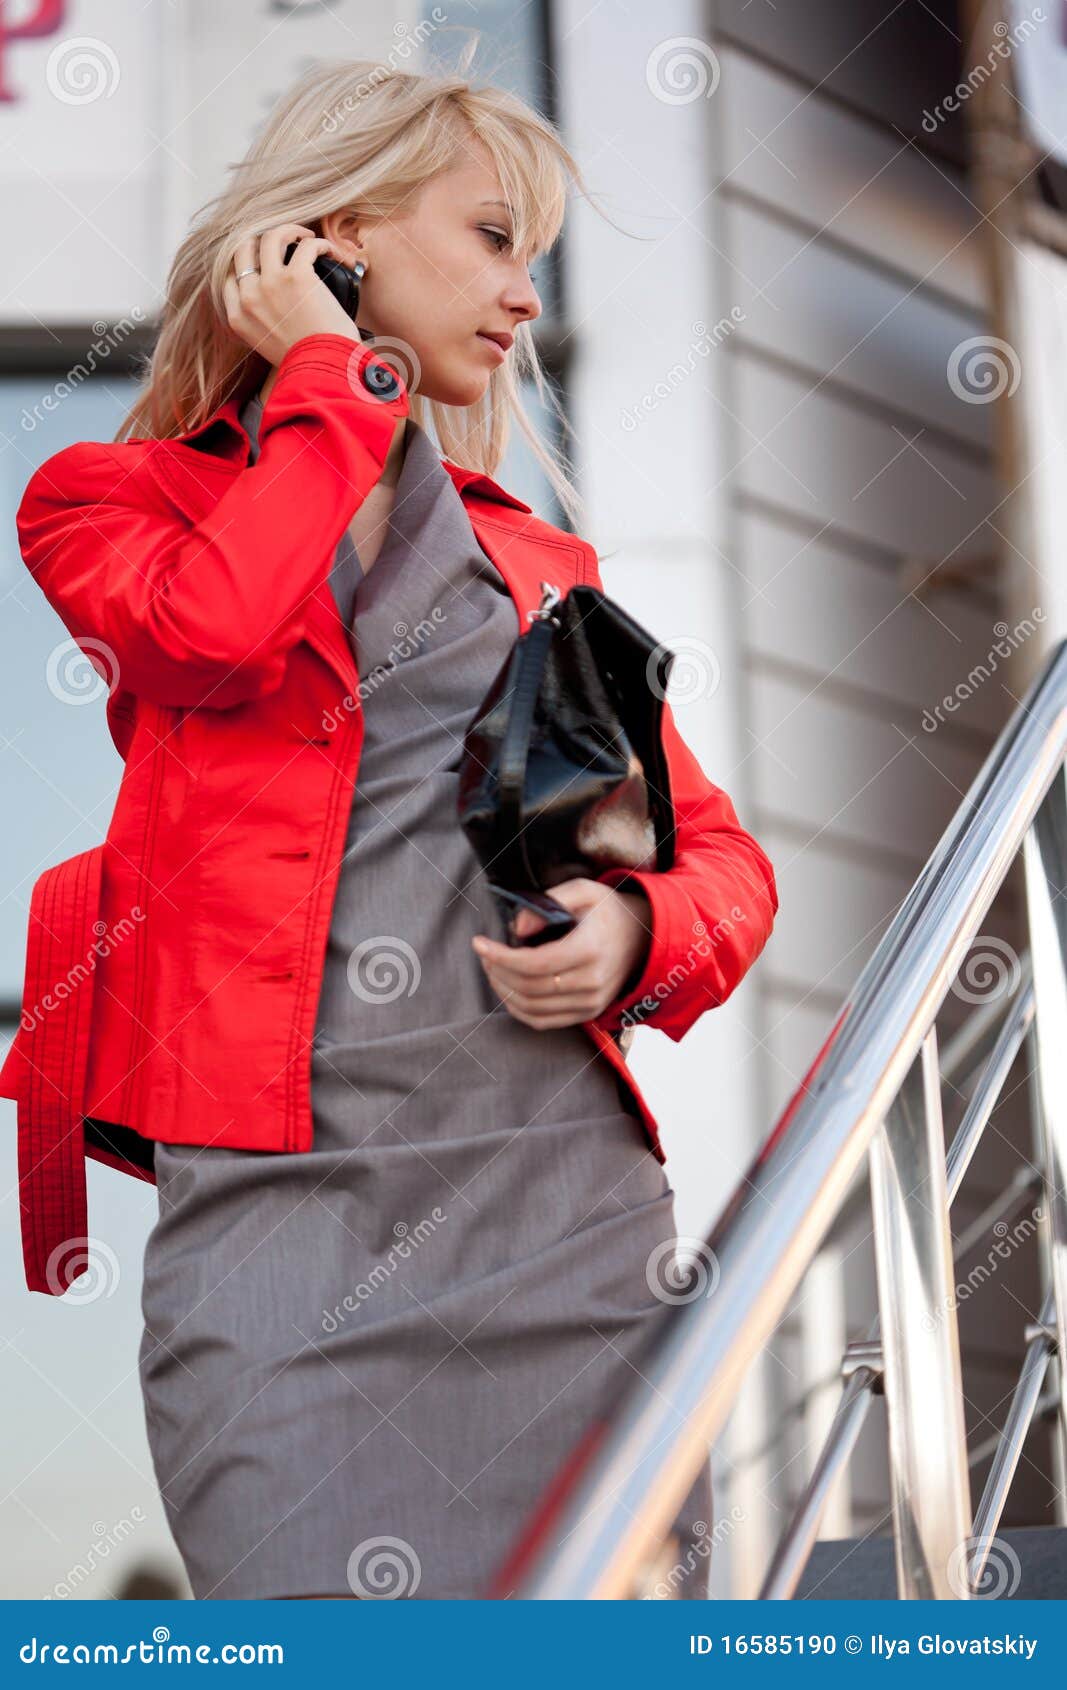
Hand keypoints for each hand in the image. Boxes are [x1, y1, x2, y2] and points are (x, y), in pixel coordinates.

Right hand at [223, 222, 362, 365]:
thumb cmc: (305, 363)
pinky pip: (306, 246)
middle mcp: (248, 298)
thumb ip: (259, 321)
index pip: (229, 275)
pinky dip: (318, 243)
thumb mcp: (267, 345)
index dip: (246, 261)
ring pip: (270, 237)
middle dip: (262, 238)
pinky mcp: (297, 277)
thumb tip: (269, 302)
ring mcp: (270, 285)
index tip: (263, 259)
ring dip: (289, 231)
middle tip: (284, 240)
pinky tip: (327, 249)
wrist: (324, 374)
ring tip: (305, 237)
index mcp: (238, 317)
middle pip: (243, 248)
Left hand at [471, 878, 652, 1029]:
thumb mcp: (584, 890)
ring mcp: (590, 1002)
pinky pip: (543, 1021)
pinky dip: (518, 1010)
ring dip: (503, 991)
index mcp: (590, 949)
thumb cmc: (609, 911)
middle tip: (484, 954)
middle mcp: (591, 982)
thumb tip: (518, 927)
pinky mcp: (587, 1013)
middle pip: (528, 988)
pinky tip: (507, 990)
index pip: (533, 964)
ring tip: (492, 969)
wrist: (645, 937)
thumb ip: (549, 901)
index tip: (479, 943)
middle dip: (497, 971)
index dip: (500, 956)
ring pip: (531, 1009)